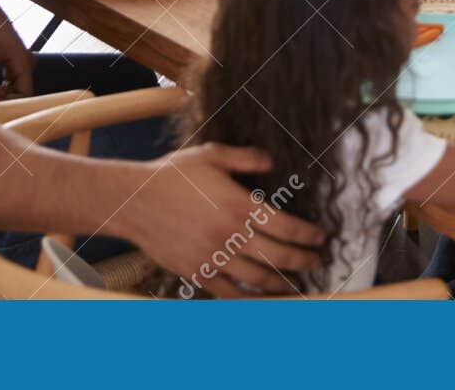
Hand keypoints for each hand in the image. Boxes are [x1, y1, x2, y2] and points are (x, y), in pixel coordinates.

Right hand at [110, 143, 324, 297]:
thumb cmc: (172, 174)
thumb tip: (272, 161)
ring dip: (282, 284)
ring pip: (258, 279)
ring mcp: (213, 257)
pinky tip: (261, 297)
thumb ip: (246, 158)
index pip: (287, 226)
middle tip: (318, 260)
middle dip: (304, 261)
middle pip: (279, 256)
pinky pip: (228, 293)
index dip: (309, 234)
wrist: (133, 201)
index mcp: (239, 205)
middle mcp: (230, 235)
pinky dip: (248, 298)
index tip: (321, 236)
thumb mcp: (211, 155)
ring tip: (296, 284)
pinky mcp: (196, 272)